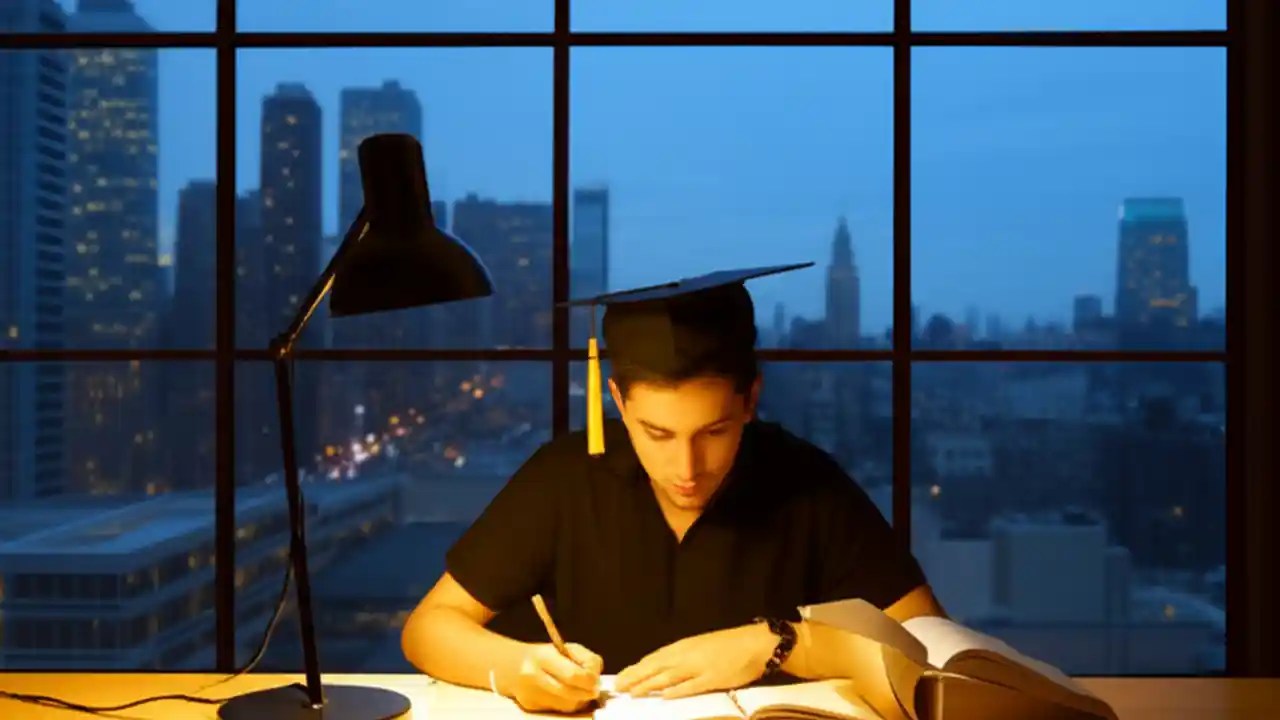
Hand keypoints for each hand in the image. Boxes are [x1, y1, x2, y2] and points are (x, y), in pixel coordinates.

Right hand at [506, 642, 603, 713]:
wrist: (511, 666)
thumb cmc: (544, 655)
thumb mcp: (564, 648)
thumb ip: (584, 658)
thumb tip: (595, 676)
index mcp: (543, 656)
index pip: (573, 675)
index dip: (590, 680)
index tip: (596, 679)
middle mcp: (534, 676)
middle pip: (571, 694)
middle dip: (587, 692)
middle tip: (594, 688)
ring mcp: (531, 694)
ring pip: (567, 706)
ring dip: (580, 700)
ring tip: (581, 691)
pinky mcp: (531, 706)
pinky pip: (558, 709)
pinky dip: (568, 704)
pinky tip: (567, 696)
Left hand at [614, 623, 774, 698]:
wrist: (755, 643)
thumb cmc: (728, 646)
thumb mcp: (700, 647)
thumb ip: (681, 657)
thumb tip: (661, 667)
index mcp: (683, 647)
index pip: (653, 659)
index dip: (635, 669)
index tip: (621, 677)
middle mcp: (687, 655)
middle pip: (655, 667)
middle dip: (635, 677)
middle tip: (618, 687)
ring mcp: (700, 667)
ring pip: (668, 676)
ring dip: (649, 685)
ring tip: (632, 693)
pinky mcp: (713, 678)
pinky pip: (692, 685)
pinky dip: (677, 690)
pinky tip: (664, 696)